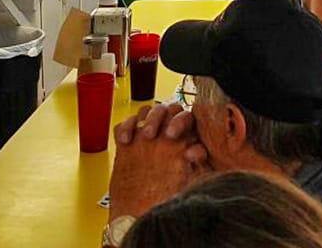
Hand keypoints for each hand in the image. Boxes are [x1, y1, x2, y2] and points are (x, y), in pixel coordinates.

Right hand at [107, 105, 208, 219]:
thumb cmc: (166, 199)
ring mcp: (145, 137)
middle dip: (159, 116)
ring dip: (143, 119)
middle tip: (152, 135)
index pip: (185, 116)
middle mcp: (165, 135)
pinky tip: (125, 142)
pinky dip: (124, 128)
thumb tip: (197, 152)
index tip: (171, 135)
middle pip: (166, 108)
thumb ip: (195, 166)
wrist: (140, 212)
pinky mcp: (127, 144)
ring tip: (142, 137)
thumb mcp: (185, 183)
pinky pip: (125, 123)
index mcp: (184, 141)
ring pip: (146, 111)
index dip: (179, 121)